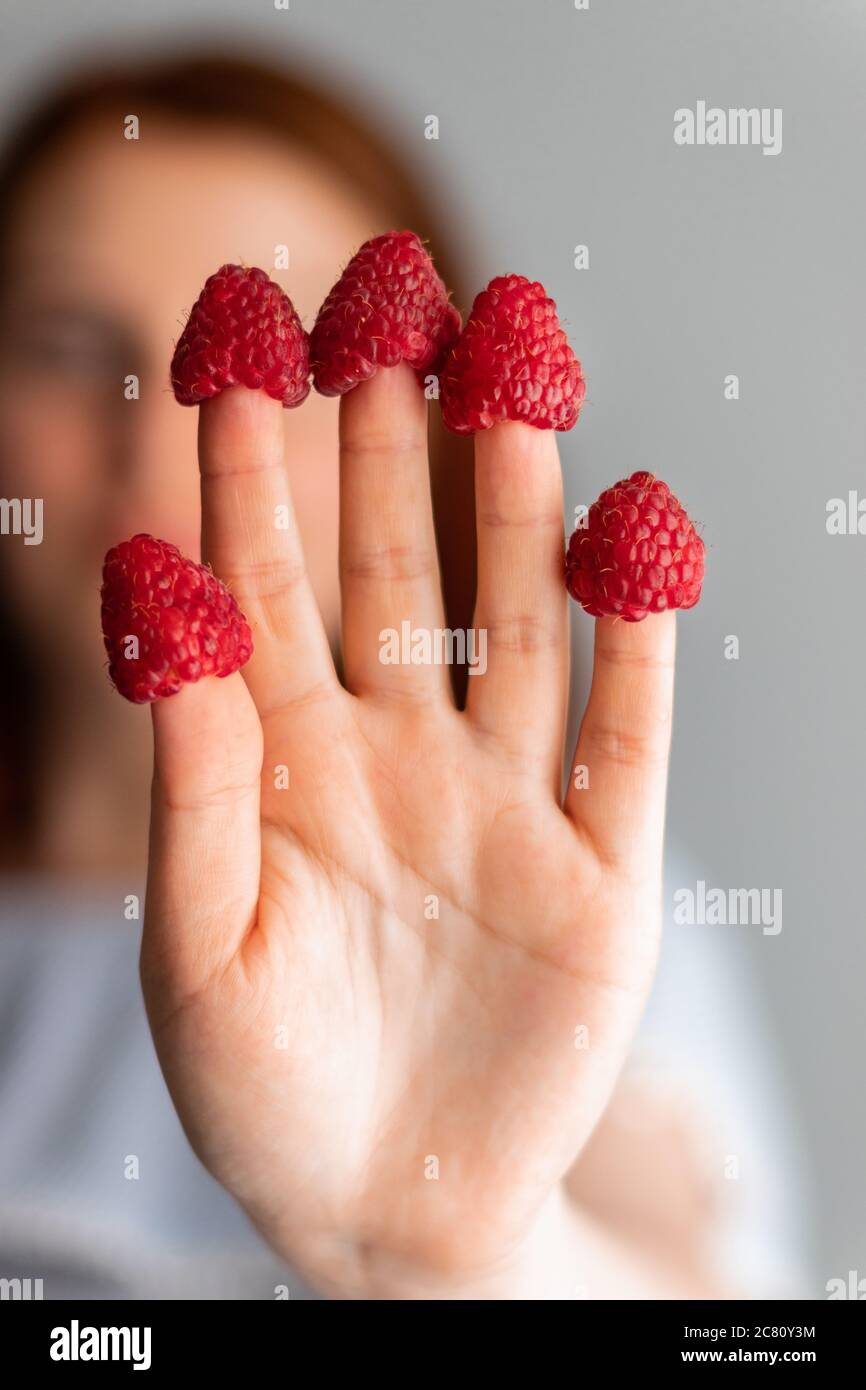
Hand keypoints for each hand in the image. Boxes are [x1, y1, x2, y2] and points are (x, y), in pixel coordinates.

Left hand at [141, 364, 676, 1296]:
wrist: (382, 1208)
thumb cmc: (259, 1087)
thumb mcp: (194, 943)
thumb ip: (187, 777)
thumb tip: (155, 594)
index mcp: (286, 763)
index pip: (263, 579)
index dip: (252, 460)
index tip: (239, 338)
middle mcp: (399, 753)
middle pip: (396, 565)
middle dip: (389, 437)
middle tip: (390, 297)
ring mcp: (506, 800)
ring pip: (517, 620)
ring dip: (518, 502)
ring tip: (514, 372)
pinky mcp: (605, 865)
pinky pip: (630, 728)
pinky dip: (643, 633)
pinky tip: (639, 532)